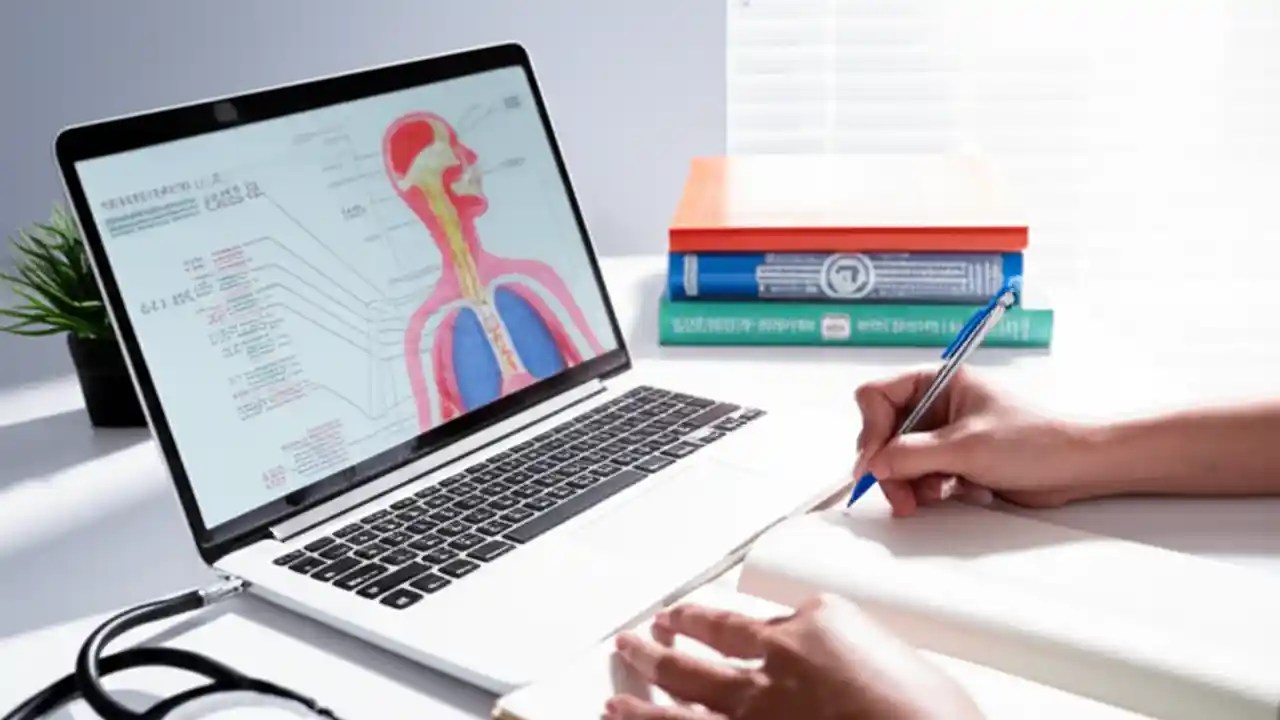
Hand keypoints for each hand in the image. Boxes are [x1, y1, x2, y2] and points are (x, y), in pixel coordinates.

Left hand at [604, 593, 982, 719]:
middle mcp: (777, 661)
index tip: (687, 618)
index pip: (749, 620)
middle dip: (662, 643)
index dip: (704, 619)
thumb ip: (847, 656)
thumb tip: (833, 672)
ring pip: (683, 696)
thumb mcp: (897, 660)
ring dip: (644, 694)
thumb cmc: (937, 714)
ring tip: (618, 691)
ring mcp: (759, 710)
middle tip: (638, 638)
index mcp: (817, 622)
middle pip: (700, 647)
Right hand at [853, 368, 1096, 515]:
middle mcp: (936, 405)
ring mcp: (944, 435)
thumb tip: (873, 464)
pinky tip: (959, 493)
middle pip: (884, 434)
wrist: (1076, 468)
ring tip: (935, 496)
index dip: (871, 430)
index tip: (876, 462)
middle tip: (900, 497)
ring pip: (900, 461)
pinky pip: (921, 477)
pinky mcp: (954, 461)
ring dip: (912, 483)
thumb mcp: (966, 447)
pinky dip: (931, 491)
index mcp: (937, 381)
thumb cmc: (1034, 441)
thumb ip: (912, 455)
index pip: (877, 397)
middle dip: (890, 467)